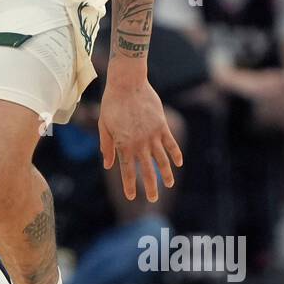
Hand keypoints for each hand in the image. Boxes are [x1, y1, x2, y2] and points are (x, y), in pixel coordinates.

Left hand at [99, 73, 182, 201]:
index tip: (132, 197)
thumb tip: (108, 164)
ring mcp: (152, 135)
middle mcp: (140, 143)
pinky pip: (171, 143)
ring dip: (166, 173)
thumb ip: (107, 146)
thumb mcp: (104, 125)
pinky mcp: (162, 126)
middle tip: (153, 199)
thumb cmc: (112, 103)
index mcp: (123, 144)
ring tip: (170, 185)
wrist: (127, 83)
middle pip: (147, 169)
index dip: (130, 185)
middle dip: (151, 186)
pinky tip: (179, 163)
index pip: (127, 170)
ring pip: (162, 159)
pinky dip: (176, 154)